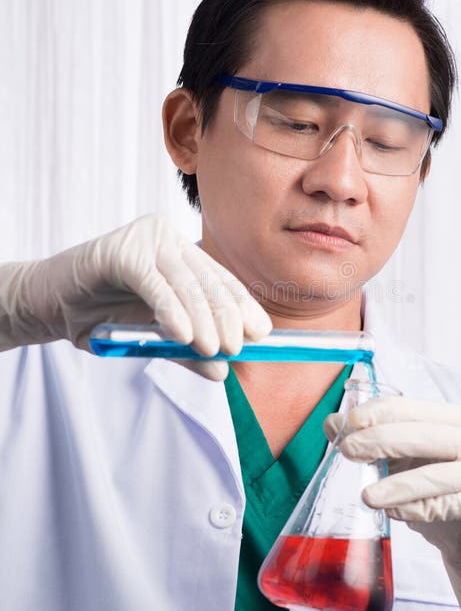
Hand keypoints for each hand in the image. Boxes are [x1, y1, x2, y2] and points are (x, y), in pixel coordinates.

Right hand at [0, 214, 271, 379]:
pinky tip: (182, 335)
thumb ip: (186, 350)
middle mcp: (167, 239)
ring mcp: (145, 239)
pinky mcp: (121, 250)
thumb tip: (223, 372)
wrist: (48, 305)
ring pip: (186, 282)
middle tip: (236, 348)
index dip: (243, 306)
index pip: (221, 280)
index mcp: (181, 254)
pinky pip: (155, 283)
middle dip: (226, 317)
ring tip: (212, 349)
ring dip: (202, 319)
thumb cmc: (102, 317)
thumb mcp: (151, 338)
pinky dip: (170, 310)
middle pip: (209, 280)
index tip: (263, 334)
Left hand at [324, 397, 460, 610]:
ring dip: (397, 484)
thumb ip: (378, 444)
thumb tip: (332, 424)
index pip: (416, 408)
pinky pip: (451, 505)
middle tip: (348, 451)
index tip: (348, 421)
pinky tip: (394, 513)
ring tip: (366, 496)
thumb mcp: (408, 467)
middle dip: (382, 440)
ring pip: (437, 474)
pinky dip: (418, 509)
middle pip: (426, 435)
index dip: (380, 412)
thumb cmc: (441, 499)